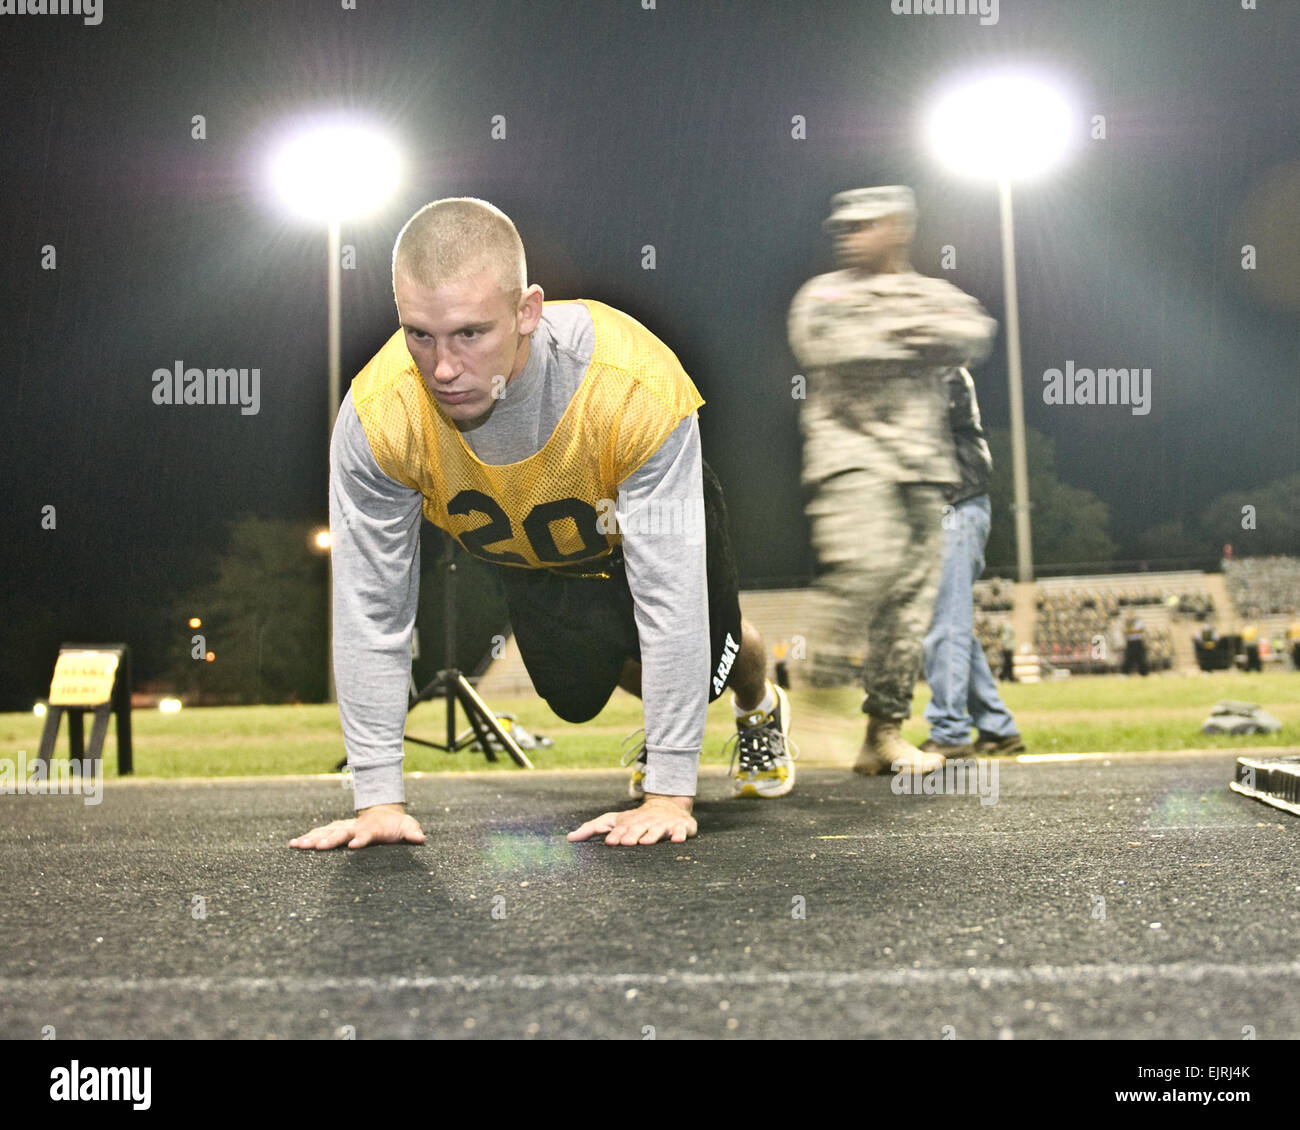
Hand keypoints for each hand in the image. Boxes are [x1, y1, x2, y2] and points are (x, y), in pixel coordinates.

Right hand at [289, 803, 425, 849]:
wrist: (383, 814)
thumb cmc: (396, 826)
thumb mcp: (408, 828)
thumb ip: (412, 832)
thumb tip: (420, 838)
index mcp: (371, 828)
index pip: (366, 834)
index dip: (360, 839)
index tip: (354, 846)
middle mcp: (354, 827)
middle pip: (340, 833)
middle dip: (328, 840)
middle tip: (316, 847)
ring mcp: (343, 827)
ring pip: (326, 832)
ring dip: (311, 838)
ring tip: (296, 845)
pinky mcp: (336, 830)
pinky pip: (319, 833)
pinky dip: (307, 837)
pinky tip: (293, 844)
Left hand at [567, 794, 696, 845]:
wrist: (668, 806)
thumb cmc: (636, 818)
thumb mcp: (614, 820)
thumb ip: (592, 828)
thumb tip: (569, 838)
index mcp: (630, 822)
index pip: (622, 828)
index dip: (617, 834)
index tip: (610, 842)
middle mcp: (646, 822)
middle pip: (639, 828)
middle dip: (633, 834)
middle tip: (627, 842)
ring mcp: (663, 824)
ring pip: (657, 830)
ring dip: (652, 835)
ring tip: (647, 842)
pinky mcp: (680, 827)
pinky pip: (680, 831)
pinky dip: (679, 834)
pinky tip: (677, 839)